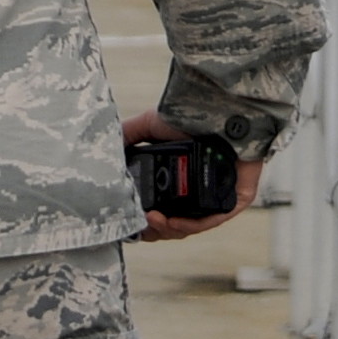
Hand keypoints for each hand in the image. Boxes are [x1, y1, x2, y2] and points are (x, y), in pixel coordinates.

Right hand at [123, 109, 265, 241]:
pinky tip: (172, 220)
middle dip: (151, 228)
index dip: (140, 220)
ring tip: (152, 219)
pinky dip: (189, 224)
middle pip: (169, 225)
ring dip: (166, 228)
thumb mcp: (150, 125)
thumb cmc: (189, 116)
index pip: (156, 211)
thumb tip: (106, 152)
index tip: (127, 219)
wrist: (222, 110)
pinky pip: (209, 220)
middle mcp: (193, 192)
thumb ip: (127, 136)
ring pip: (187, 226)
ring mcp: (213, 198)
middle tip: (140, 220)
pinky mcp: (231, 200)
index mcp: (175, 180)